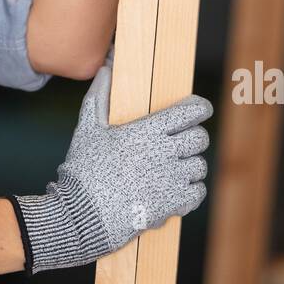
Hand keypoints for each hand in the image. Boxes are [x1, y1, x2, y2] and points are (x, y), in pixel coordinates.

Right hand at [10, 55, 212, 274]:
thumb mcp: (88, 129)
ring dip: (190, 164)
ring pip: (199, 166)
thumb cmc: (84, 169)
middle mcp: (164, 153)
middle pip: (200, 138)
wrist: (83, 213)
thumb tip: (105, 69)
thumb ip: (98, 96)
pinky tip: (177, 188)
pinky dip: (191, 190)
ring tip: (175, 166)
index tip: (200, 108)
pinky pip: (196, 193)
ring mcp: (170, 180)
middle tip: (183, 140)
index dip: (200, 107)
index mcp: (148, 131)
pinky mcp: (172, 205)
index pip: (191, 111)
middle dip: (194, 136)